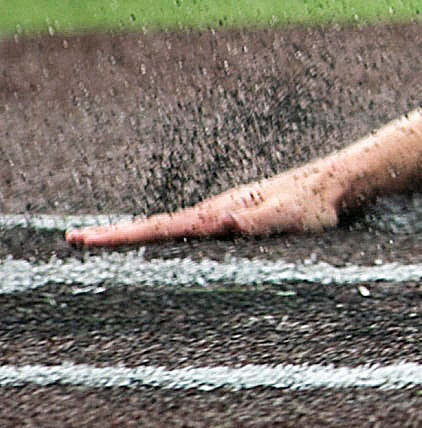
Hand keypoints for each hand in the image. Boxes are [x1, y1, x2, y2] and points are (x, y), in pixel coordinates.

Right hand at [67, 163, 348, 247]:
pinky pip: (195, 231)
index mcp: (220, 214)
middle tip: (74, 241)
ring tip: (104, 243)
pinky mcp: (241, 219)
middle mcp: (218, 211)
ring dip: (139, 236)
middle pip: (157, 227)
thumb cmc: (321, 205)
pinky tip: (161, 244)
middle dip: (117, 236)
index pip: (161, 228)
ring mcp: (228, 214)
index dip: (121, 237)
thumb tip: (224, 222)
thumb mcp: (294, 218)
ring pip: (174, 228)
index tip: (82, 239)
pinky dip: (168, 236)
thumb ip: (262, 222)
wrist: (342, 182)